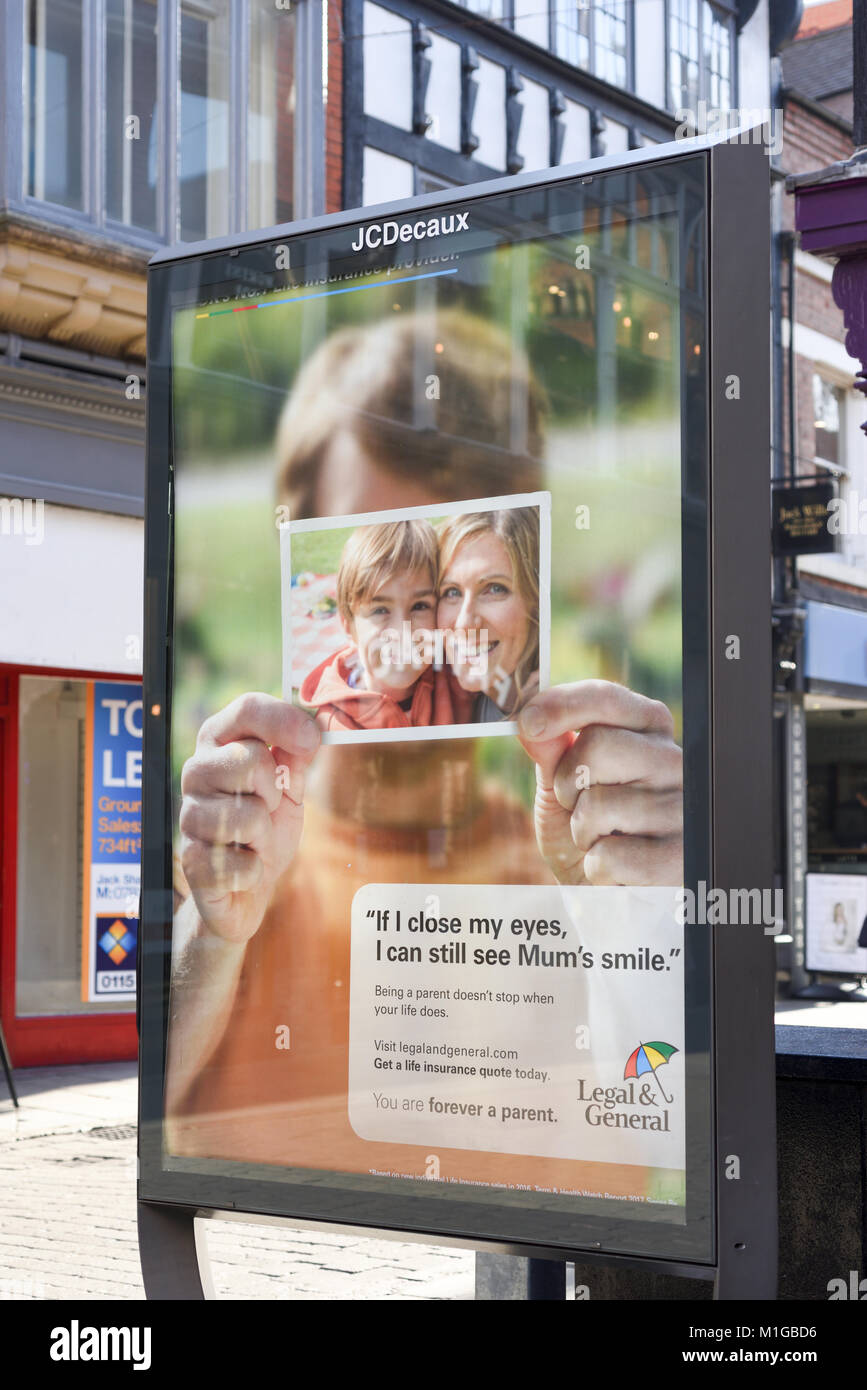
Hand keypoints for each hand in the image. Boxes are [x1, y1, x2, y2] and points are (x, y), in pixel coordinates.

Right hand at [179, 693, 319, 942]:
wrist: (243, 887)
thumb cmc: (267, 826)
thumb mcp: (289, 786)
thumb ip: (297, 753)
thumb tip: (314, 723)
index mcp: (221, 743)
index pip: (247, 709)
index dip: (284, 720)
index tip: (313, 739)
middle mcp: (197, 772)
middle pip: (248, 759)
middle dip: (274, 790)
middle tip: (267, 807)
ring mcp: (189, 816)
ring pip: (247, 816)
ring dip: (264, 836)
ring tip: (253, 840)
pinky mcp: (191, 862)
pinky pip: (242, 864)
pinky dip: (254, 871)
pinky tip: (242, 867)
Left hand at [517, 680, 682, 885]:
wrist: (611, 897)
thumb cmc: (587, 833)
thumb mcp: (559, 787)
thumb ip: (548, 752)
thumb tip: (531, 720)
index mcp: (648, 732)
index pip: (607, 699)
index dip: (562, 706)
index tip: (527, 722)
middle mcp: (675, 762)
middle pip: (597, 747)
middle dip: (568, 783)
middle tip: (579, 806)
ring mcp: (683, 809)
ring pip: (598, 805)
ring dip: (582, 833)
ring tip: (604, 840)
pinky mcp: (679, 860)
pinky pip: (609, 856)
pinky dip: (597, 869)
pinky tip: (618, 871)